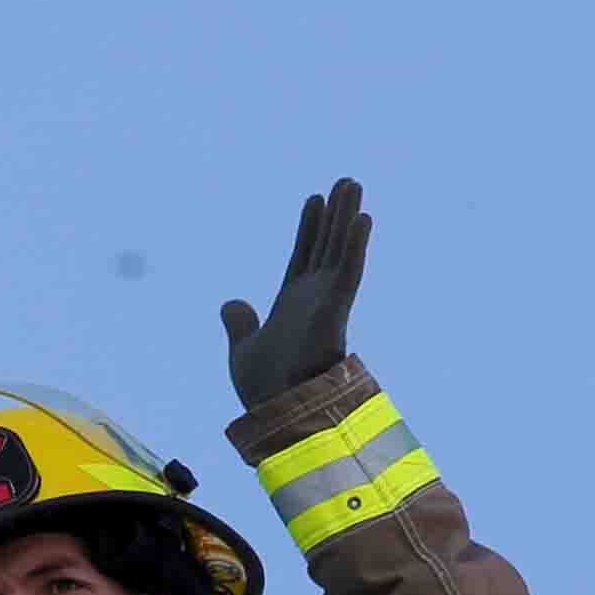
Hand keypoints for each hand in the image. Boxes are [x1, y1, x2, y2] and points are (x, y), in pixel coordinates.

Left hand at [218, 176, 373, 407]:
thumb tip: (231, 303)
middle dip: (335, 213)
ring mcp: (327, 302)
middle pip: (327, 245)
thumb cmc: (265, 391)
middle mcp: (314, 299)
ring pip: (342, 250)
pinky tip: (362, 218)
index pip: (304, 255)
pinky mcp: (335, 310)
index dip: (309, 228)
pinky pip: (349, 271)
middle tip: (345, 182)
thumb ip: (240, 324)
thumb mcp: (243, 350)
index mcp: (293, 304)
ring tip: (353, 185)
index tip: (315, 200)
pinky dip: (356, 245)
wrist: (276, 412)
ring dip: (349, 217)